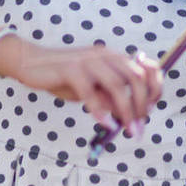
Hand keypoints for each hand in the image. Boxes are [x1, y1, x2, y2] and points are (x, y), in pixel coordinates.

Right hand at [0, 37, 162, 134]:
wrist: (31, 62)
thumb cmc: (63, 77)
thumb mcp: (91, 88)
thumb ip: (109, 98)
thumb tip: (129, 116)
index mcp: (113, 57)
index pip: (146, 68)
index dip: (155, 88)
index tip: (151, 110)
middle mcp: (105, 55)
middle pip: (135, 77)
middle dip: (142, 104)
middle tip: (139, 128)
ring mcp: (88, 60)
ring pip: (116, 85)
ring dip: (126, 110)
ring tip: (128, 131)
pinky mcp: (70, 69)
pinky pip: (89, 91)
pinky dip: (100, 110)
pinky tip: (105, 125)